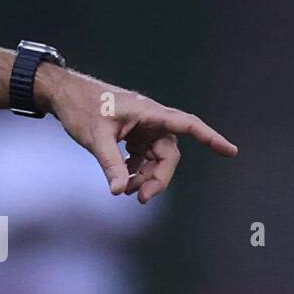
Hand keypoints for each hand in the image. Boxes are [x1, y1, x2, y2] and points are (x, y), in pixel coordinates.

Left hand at [38, 68, 238, 202]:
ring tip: (126, 191)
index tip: (231, 151)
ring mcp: (141, 127)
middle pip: (168, 153)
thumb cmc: (80, 107)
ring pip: (155, 158)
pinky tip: (121, 181)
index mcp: (148, 112)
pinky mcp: (131, 134)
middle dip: (158, 177)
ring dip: (145, 176)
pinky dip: (135, 170)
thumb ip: (110, 164)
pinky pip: (142, 156)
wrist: (62, 95)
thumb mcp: (95, 137)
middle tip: (141, 198)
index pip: (187, 124)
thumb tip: (119, 191)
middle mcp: (150, 119)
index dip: (210, 137)